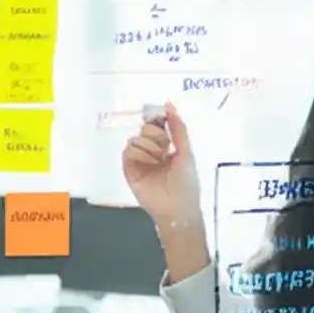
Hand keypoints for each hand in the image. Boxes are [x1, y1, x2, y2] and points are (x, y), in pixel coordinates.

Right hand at [122, 102, 201, 225]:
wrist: (178, 207)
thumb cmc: (186, 182)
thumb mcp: (186, 152)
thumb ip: (179, 129)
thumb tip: (170, 105)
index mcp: (166, 146)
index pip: (157, 124)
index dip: (157, 119)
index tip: (160, 116)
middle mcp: (152, 151)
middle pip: (145, 129)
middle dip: (155, 134)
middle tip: (165, 147)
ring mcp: (140, 161)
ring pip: (135, 139)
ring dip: (149, 146)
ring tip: (159, 159)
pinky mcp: (130, 170)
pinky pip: (127, 152)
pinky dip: (139, 153)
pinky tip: (150, 162)